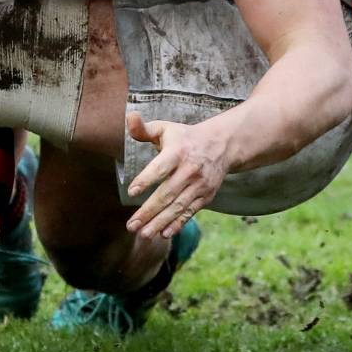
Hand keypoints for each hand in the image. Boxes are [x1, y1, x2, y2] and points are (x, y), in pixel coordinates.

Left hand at [124, 111, 229, 238]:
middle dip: (148, 211)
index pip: (161, 167)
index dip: (146, 179)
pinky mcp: (206, 196)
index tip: (131, 192)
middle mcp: (190, 170)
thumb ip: (143, 129)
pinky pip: (190, 212)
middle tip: (131, 225)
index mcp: (177, 151)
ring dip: (160, 222)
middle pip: (167, 193)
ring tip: (143, 234)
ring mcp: (199, 185)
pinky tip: (164, 234)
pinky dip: (177, 224)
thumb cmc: (184, 138)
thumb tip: (129, 116)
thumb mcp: (165, 129)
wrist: (221, 145)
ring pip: (178, 207)